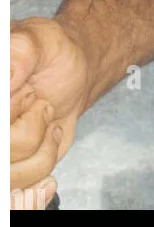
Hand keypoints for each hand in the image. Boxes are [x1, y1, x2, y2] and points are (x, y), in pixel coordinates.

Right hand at [10, 17, 90, 208]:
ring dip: (40, 144)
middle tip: (38, 100)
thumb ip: (22, 50)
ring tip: (43, 116)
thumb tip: (8, 80)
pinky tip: (48, 136)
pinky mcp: (10, 171)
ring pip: (12, 175)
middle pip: (4, 150)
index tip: (27, 91)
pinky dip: (45, 161)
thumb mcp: (41, 38)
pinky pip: (26, 188)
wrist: (73, 71)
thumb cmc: (53, 52)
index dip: (12, 108)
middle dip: (29, 126)